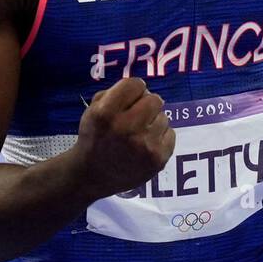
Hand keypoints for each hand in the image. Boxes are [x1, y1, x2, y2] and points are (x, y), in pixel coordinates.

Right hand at [70, 77, 175, 200]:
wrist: (91, 176)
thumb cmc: (94, 138)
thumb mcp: (92, 110)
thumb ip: (115, 93)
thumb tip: (143, 88)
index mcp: (106, 113)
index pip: (135, 84)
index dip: (133, 90)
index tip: (129, 99)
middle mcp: (126, 128)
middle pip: (155, 99)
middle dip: (146, 105)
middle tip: (137, 116)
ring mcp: (144, 145)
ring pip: (164, 117)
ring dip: (153, 122)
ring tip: (138, 134)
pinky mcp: (158, 159)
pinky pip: (171, 134)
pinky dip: (161, 138)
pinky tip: (146, 145)